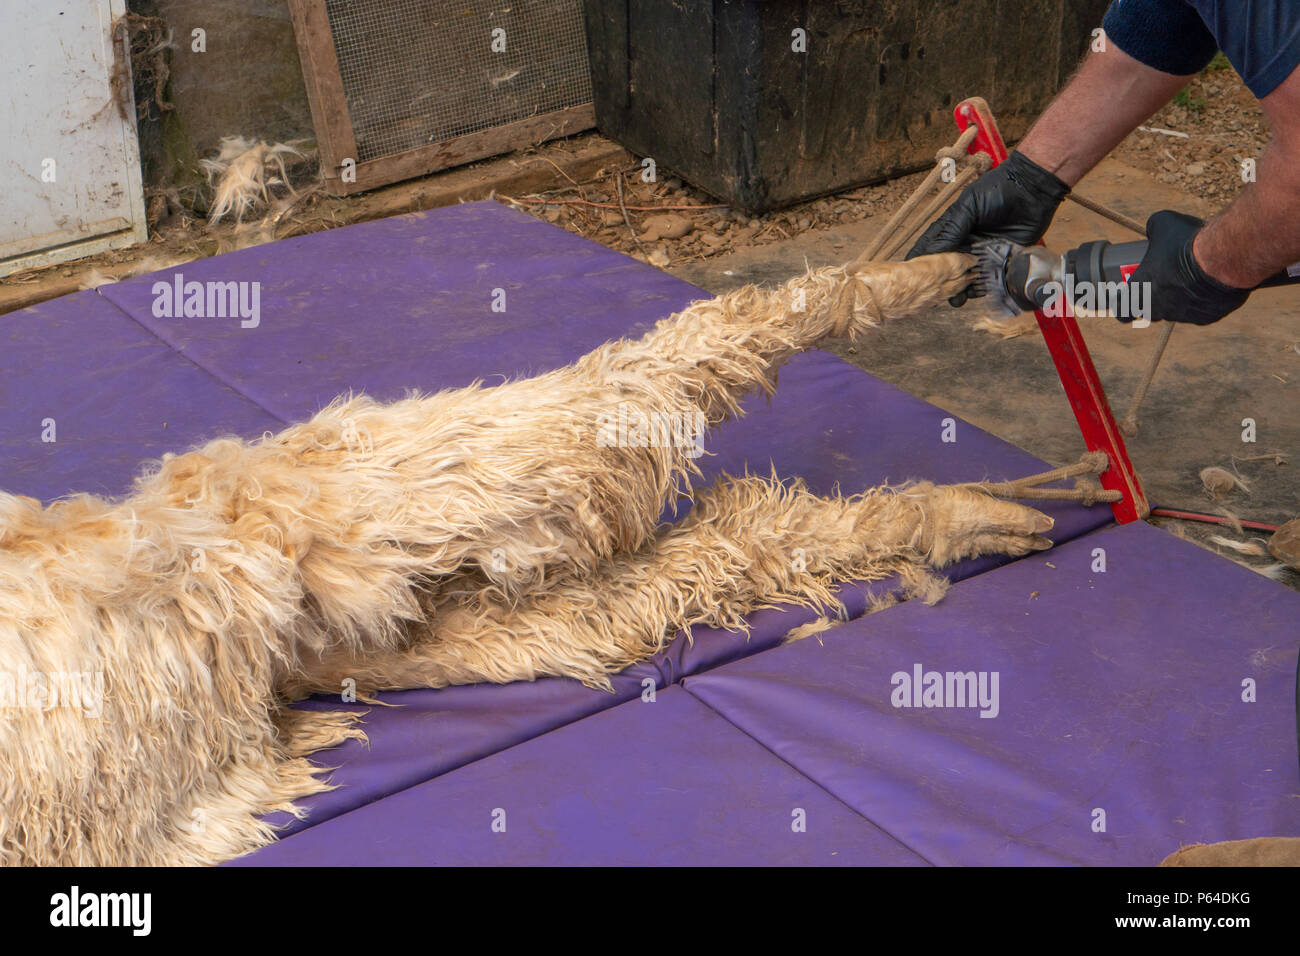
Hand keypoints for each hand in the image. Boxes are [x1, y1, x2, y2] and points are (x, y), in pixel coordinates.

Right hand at [906, 150, 1069, 305]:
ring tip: (957, 299)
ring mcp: (984, 254)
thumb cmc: (998, 190)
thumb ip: (951, 229)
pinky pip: (990, 279)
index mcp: (953, 230)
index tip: (914, 278)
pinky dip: (983, 288)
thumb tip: (933, 252)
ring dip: (961, 290)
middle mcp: (966, 244)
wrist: (1032, 189)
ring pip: (968, 278)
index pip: (933, 250)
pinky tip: (977, 294)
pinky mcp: (1003, 259)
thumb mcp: (969, 206)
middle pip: (949, 269)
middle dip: (942, 283)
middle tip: (938, 295)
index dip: (923, 263)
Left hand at [1125, 211, 1251, 324]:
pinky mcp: (1207, 317)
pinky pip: (1202, 311)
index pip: (1122, 311)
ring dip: (1181, 299)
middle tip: (1164, 283)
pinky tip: (1212, 285)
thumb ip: (1153, 228)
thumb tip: (1154, 230)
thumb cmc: (1185, 242)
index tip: (1127, 300)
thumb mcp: (1162, 223)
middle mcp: (1159, 309)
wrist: (1222, 258)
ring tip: (1192, 279)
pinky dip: (1205, 301)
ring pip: (1178, 312)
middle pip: (1151, 312)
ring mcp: (1183, 316)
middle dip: (1154, 300)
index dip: (1123, 307)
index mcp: (1141, 291)